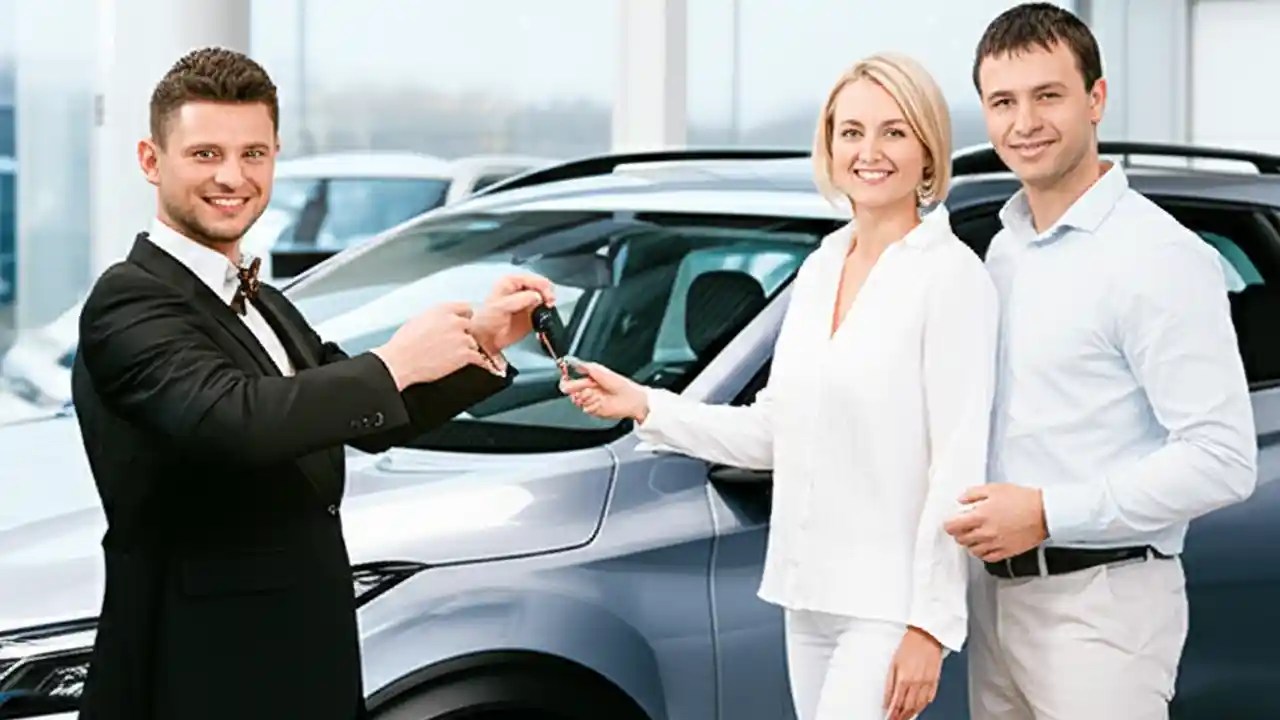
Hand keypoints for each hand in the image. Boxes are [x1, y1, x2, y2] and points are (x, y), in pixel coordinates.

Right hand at [372, 302, 486, 388]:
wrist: (400, 362)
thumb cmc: (403, 345)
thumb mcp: (418, 320)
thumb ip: (436, 318)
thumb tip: (442, 321)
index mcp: (442, 310)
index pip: (466, 308)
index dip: (464, 319)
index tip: (463, 327)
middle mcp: (454, 321)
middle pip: (471, 327)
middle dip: (464, 336)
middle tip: (455, 346)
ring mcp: (461, 338)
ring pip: (474, 344)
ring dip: (467, 351)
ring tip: (452, 359)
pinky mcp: (465, 354)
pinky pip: (479, 358)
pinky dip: (477, 363)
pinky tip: (470, 366)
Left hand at [470, 273, 555, 355]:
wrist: (486, 339)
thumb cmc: (488, 320)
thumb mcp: (501, 307)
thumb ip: (520, 299)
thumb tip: (538, 297)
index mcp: (511, 282)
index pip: (532, 279)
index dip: (541, 286)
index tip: (547, 296)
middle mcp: (520, 290)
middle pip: (540, 286)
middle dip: (547, 293)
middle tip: (550, 303)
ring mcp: (527, 302)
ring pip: (544, 297)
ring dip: (548, 302)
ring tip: (548, 309)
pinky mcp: (531, 314)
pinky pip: (543, 310)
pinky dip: (547, 312)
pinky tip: (546, 316)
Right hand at [558, 361, 647, 421]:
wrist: (629, 398)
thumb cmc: (618, 383)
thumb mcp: (599, 370)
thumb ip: (583, 366)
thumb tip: (570, 361)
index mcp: (588, 379)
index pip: (570, 380)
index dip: (566, 380)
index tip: (565, 379)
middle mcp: (588, 390)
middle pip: (571, 391)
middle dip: (576, 388)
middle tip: (585, 386)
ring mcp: (590, 401)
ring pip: (577, 400)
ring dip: (587, 397)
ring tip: (597, 394)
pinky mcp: (594, 410)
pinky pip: (586, 409)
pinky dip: (592, 405)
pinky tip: (600, 401)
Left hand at [884, 626, 942, 719]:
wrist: (927, 635)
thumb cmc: (909, 645)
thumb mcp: (893, 663)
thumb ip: (889, 683)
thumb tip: (886, 699)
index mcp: (904, 679)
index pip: (897, 703)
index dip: (892, 714)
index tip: (888, 718)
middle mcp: (916, 684)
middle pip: (908, 707)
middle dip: (901, 716)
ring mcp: (927, 684)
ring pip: (919, 706)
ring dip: (911, 713)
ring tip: (905, 717)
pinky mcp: (935, 681)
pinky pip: (929, 698)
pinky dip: (923, 706)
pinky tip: (919, 707)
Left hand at [943, 483, 1047, 561]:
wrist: (1045, 513)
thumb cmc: (1022, 499)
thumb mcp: (994, 489)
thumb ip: (973, 494)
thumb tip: (961, 500)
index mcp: (979, 516)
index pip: (952, 527)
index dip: (949, 524)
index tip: (952, 521)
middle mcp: (984, 533)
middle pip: (960, 540)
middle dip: (959, 533)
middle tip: (965, 526)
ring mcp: (995, 544)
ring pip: (972, 550)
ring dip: (971, 543)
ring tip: (977, 534)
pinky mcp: (1006, 552)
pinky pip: (987, 558)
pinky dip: (983, 552)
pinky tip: (986, 544)